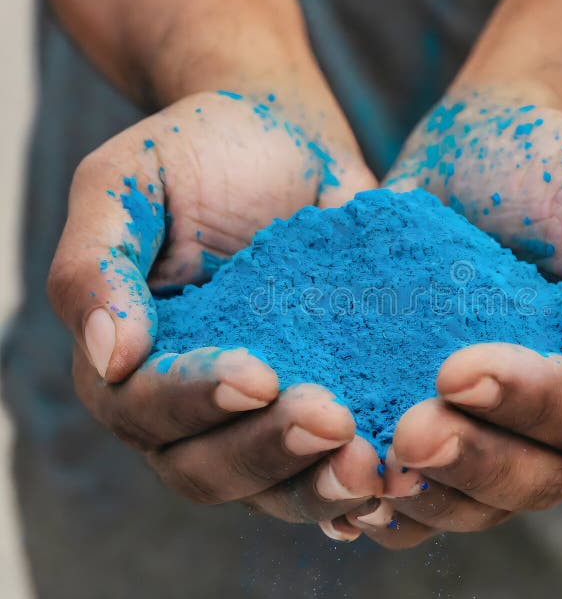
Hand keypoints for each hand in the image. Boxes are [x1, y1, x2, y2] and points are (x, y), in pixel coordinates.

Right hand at [48, 87, 382, 537]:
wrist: (282, 136)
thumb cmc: (197, 153)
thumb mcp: (124, 185)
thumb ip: (95, 265)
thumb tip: (112, 356)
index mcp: (133, 362)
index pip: (149, 410)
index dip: (199, 401)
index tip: (260, 375)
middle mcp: (192, 405)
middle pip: (210, 469)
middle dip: (270, 452)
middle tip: (335, 421)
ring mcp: (261, 414)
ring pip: (275, 487)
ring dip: (323, 487)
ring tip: (378, 467)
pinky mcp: (324, 400)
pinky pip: (333, 466)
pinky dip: (363, 484)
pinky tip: (403, 483)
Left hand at [353, 95, 561, 546]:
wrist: (483, 148)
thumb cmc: (558, 163)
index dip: (526, 404)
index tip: (454, 370)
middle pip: (537, 477)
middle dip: (471, 460)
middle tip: (406, 434)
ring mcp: (508, 431)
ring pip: (482, 501)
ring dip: (428, 498)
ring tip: (369, 475)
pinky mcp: (452, 423)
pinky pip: (432, 492)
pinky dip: (395, 508)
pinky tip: (350, 501)